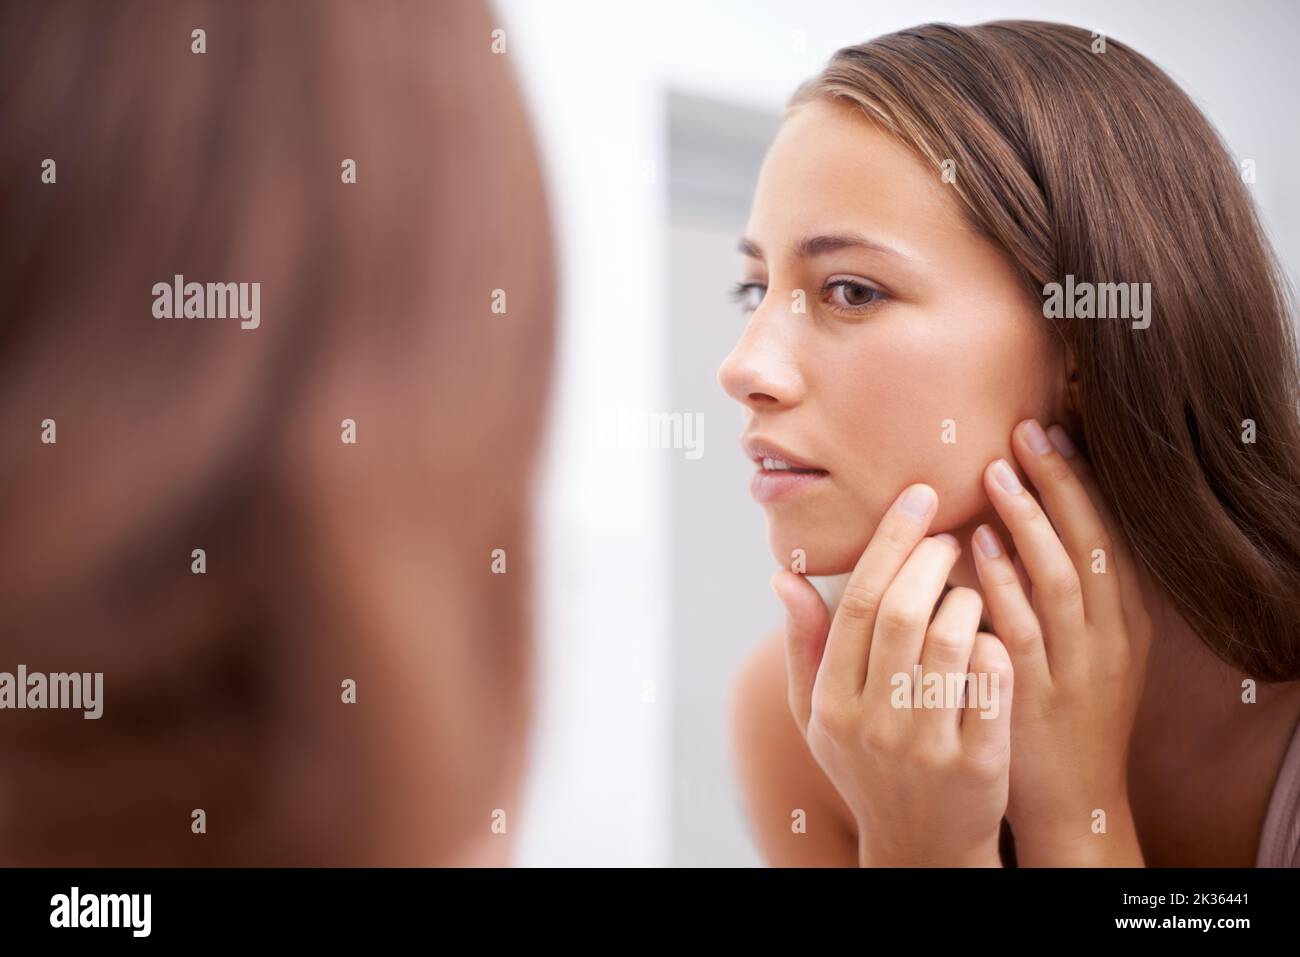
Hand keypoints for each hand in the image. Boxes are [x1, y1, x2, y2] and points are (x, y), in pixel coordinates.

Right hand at [773, 484, 1013, 866]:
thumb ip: (803, 643)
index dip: (889, 540)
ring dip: (968, 596)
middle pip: (904, 612)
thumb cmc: (866, 763)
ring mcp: (927, 747)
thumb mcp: (817, 713)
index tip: (918, 496)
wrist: (921, 849)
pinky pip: (995, 678)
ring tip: (968, 587)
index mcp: (830, 703)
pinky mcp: (980, 765)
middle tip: (949, 534)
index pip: (858, 603)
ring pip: (953, 638)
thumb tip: (785, 574)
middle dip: (933, 557)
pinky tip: (992, 632)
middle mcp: (873, 724)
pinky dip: (996, 643)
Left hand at [972, 419, 1152, 865]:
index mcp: (1125, 622)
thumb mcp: (1082, 650)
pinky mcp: (1037, 694)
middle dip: (1061, 484)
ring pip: (1063, 578)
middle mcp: (1110, 638)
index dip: (1086, 484)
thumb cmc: (1061, 714)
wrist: (1070, 800)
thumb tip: (1022, 521)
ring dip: (1031, 520)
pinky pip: (1021, 629)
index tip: (1059, 435)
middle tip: (1028, 431)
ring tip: (1000, 470)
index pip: (1113, 537)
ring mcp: (1077, 667)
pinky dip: (1003, 583)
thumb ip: (1060, 592)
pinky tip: (979, 545)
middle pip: (1094, 543)